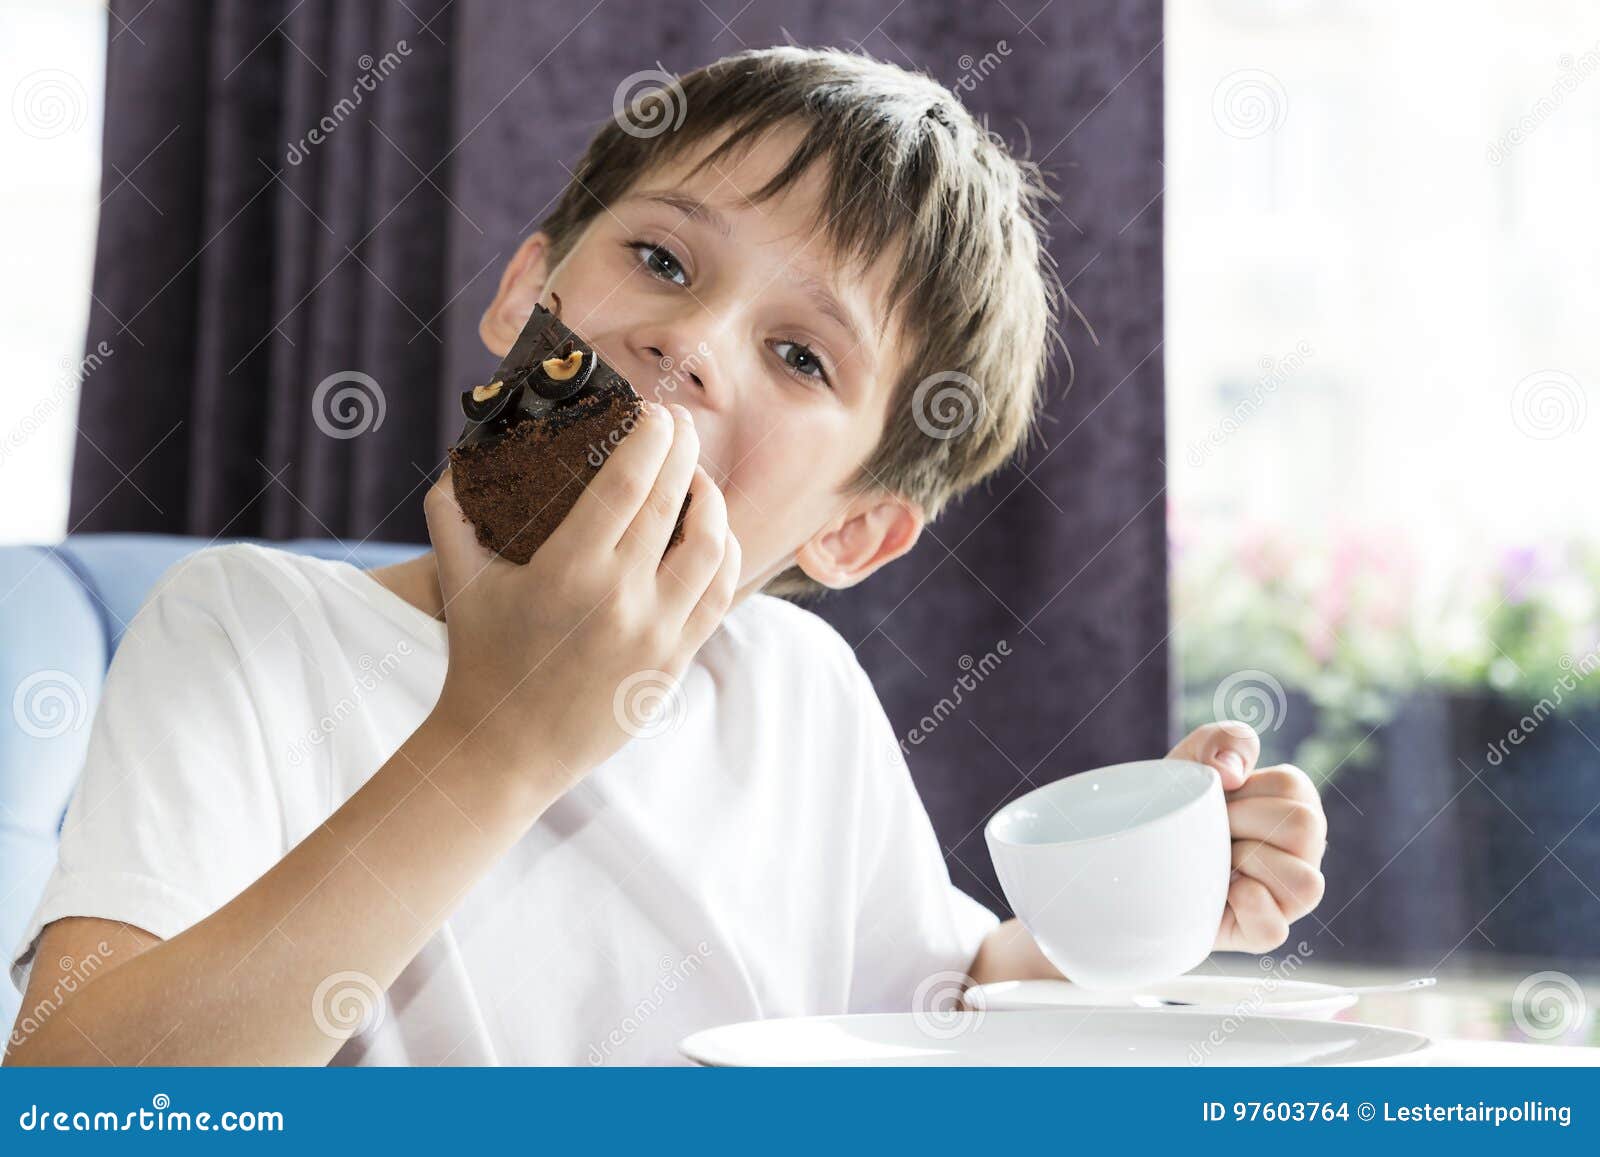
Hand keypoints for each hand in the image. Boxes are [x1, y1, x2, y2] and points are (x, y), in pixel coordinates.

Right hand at [423, 401, 739, 787]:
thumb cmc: (480, 659)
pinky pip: (719, 594)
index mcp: (569, 571)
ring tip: (696, 475)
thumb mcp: (460, 579)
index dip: (650, 437)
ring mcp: (656, 632)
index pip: (628, 482)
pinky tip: (711, 531)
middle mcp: (620, 598)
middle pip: (672, 502)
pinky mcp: (675, 659)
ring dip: (711, 499)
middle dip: (681, 449)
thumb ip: (452, 510)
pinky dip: (723, 553)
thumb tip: (460, 454)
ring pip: (712, 546)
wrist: (506, 750)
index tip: (653, 411)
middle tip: (675, 423)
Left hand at [1166, 722, 1327, 953]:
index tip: (1219, 802)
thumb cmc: (1177, 806)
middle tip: (1214, 831)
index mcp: (1298, 807)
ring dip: (1248, 863)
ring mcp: (1287, 897)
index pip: (1293, 788)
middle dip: (1243, 822)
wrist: (1135, 853)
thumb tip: (1232, 772)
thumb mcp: (1192, 762)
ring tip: (1220, 862)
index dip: (1244, 793)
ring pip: (1306, 885)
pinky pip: (1274, 931)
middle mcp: (1305, 853)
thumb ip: (1222, 740)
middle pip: (1304, 828)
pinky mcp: (1260, 933)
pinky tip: (1224, 892)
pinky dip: (1246, 908)